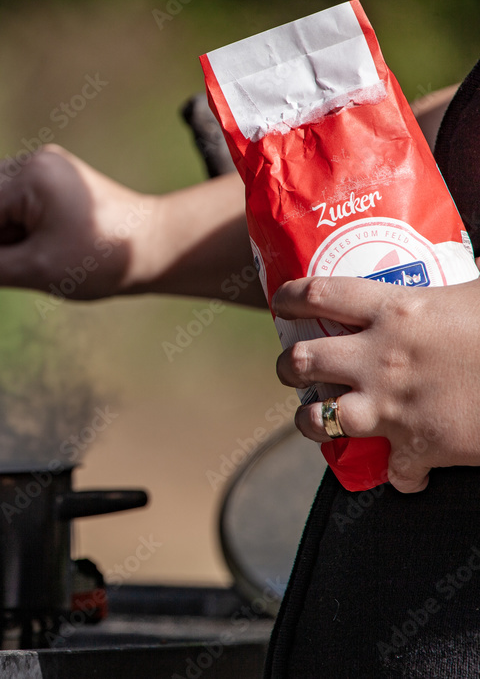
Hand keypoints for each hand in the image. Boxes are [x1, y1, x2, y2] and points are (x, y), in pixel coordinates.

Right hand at [0, 144, 154, 299]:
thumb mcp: (39, 270)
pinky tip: (31, 247)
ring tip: (20, 259)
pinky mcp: (54, 178)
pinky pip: (12, 198)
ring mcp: (45, 167)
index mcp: (29, 177)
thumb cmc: (101, 258)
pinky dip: (10, 224)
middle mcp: (34, 161)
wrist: (155, 247)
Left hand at [273, 274, 479, 492]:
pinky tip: (406, 469)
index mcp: (395, 309)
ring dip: (310, 420)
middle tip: (290, 367)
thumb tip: (457, 266)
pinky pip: (390, 470)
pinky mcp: (418, 448)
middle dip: (286, 366)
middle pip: (300, 361)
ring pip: (317, 419)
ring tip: (314, 417)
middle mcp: (380, 358)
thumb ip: (452, 284)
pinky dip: (398, 472)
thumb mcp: (478, 292)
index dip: (289, 297)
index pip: (319, 295)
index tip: (279, 302)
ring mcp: (392, 406)